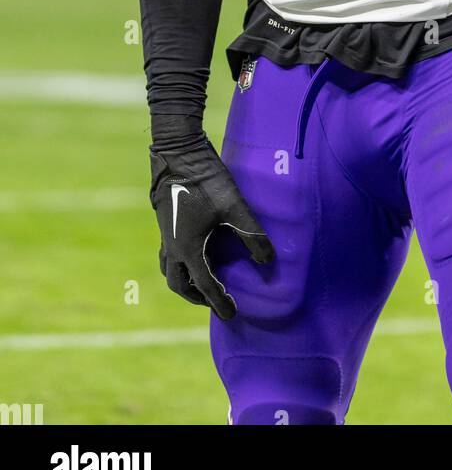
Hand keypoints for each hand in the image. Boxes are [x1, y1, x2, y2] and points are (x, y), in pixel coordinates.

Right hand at [150, 134, 273, 319]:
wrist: (177, 154)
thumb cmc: (205, 180)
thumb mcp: (234, 206)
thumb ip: (252, 234)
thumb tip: (268, 260)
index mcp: (188, 249)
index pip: (205, 286)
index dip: (220, 302)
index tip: (232, 314)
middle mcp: (172, 247)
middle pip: (179, 286)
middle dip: (198, 297)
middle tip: (217, 301)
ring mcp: (165, 236)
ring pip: (170, 271)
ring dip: (185, 283)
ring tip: (202, 284)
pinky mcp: (165, 224)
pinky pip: (168, 256)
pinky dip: (179, 265)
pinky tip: (193, 254)